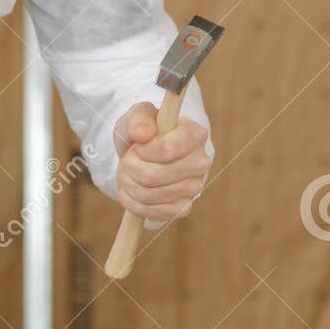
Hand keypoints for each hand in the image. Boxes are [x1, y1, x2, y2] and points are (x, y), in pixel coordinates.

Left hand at [112, 102, 210, 222]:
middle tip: (128, 160)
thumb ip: (139, 119)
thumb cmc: (144, 132)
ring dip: (128, 184)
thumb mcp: (138, 116)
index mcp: (194, 135)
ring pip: (148, 194)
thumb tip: (142, 133)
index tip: (138, 145)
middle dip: (130, 168)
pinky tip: (134, 190)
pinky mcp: (184, 207)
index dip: (144, 150)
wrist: (145, 155)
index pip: (167, 149)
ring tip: (128, 172)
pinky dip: (134, 202)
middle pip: (153, 175)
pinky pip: (153, 212)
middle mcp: (200, 162)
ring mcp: (194, 187)